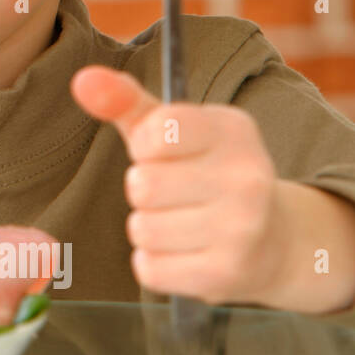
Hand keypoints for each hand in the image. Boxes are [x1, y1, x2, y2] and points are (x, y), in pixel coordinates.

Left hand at [70, 65, 284, 305]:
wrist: (272, 242)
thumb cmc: (204, 173)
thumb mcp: (171, 131)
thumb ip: (125, 102)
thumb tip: (83, 80)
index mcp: (234, 131)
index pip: (156, 131)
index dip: (144, 145)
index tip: (164, 152)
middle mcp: (247, 177)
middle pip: (141, 185)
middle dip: (144, 191)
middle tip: (176, 194)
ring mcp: (242, 229)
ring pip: (142, 228)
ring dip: (149, 228)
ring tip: (183, 223)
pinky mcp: (227, 273)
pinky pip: (149, 268)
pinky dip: (155, 263)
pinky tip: (187, 253)